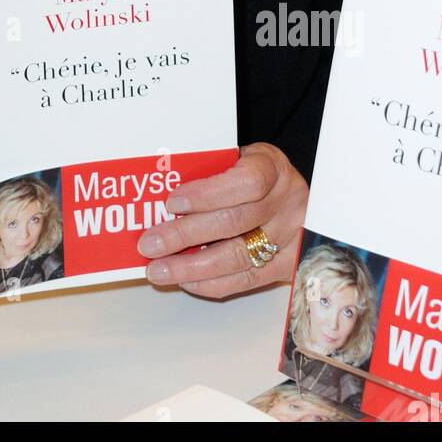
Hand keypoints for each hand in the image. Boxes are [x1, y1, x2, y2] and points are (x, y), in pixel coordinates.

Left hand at [136, 143, 307, 297]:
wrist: (291, 197)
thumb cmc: (253, 174)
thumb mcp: (237, 159)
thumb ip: (209, 172)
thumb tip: (159, 195)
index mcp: (272, 167)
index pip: (245, 182)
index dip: (207, 194)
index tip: (172, 202)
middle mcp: (287, 202)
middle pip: (234, 222)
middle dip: (185, 235)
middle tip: (150, 244)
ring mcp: (291, 237)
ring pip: (238, 257)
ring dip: (192, 267)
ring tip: (159, 270)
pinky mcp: (288, 266)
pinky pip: (246, 280)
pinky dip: (211, 282)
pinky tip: (185, 280)